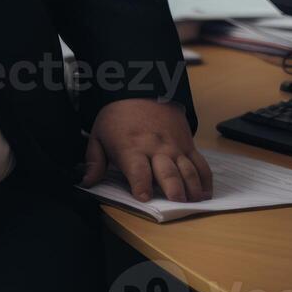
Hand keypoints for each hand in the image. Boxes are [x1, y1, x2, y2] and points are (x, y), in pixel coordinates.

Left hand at [79, 99, 212, 202]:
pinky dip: (205, 179)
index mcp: (132, 149)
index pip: (138, 171)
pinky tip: (205, 193)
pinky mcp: (188, 145)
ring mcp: (175, 148)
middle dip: (173, 188)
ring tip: (193, 201)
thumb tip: (86, 182)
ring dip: (192, 187)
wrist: (141, 90)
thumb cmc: (117, 116)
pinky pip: (201, 164)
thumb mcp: (98, 134)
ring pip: (188, 170)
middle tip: (177, 201)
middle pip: (168, 172)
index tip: (144, 197)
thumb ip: (94, 161)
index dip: (141, 185)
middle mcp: (156, 150)